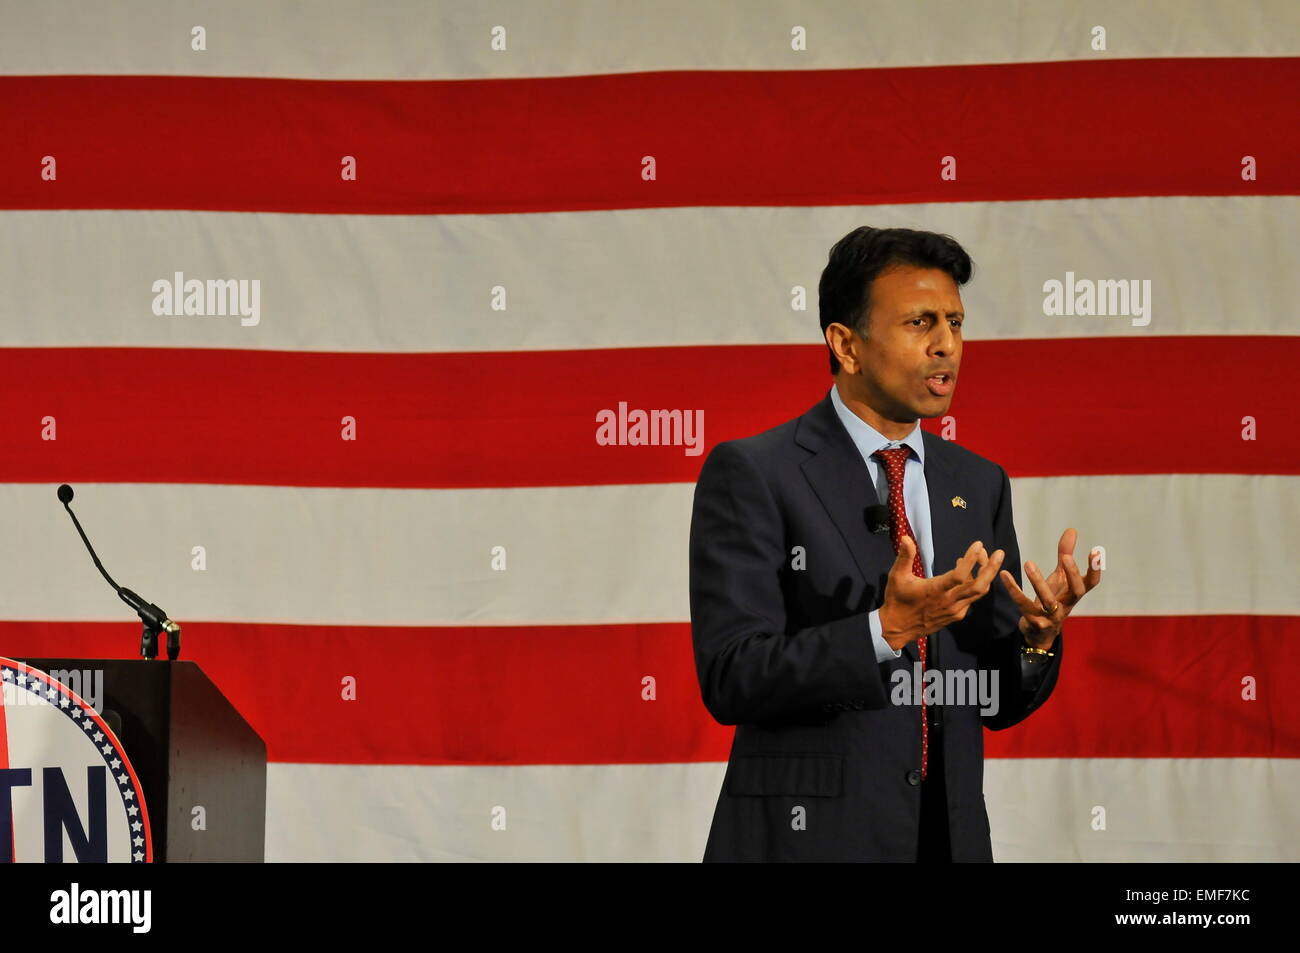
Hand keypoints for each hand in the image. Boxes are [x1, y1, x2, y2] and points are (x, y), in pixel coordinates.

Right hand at [879, 536, 1003, 650]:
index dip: (971, 559)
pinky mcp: (956, 615)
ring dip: (985, 575)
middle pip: (979, 586)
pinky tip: (968, 574)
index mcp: (935, 591)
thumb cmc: (897, 600)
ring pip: (978, 592)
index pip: (960, 575)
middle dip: (991, 568)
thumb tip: (905, 538)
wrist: (898, 628)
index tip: (978, 544)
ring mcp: (955, 610)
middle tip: (999, 553)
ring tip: (984, 558)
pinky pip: (971, 598)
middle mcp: (949, 601)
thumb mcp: (897, 576)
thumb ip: (904, 557)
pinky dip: (974, 584)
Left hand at [999, 527, 1101, 650]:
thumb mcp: (1060, 578)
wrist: (1040, 633)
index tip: (1096, 551)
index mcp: (1074, 594)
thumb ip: (1065, 555)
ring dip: (1038, 581)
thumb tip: (1072, 530)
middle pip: (1076, 591)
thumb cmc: (1053, 600)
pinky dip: (1013, 590)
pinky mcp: (1034, 621)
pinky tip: (1005, 575)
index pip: (1091, 583)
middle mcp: (1067, 605)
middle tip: (1065, 557)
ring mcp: (1051, 616)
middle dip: (1073, 574)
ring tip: (1028, 563)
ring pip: (1048, 600)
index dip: (1095, 569)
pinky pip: (1023, 604)